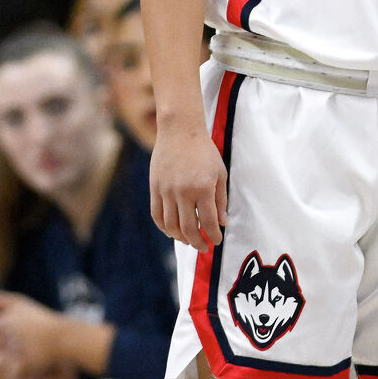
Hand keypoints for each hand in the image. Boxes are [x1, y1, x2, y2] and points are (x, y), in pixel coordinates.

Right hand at [151, 123, 226, 248]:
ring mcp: (166, 190)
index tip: (216, 241)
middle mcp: (183, 192)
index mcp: (203, 188)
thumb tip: (222, 222)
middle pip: (188, 228)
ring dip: (180, 238)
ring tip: (189, 240)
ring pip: (171, 225)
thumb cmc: (204, 151)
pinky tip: (172, 232)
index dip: (213, 235)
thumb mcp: (220, 173)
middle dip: (197, 242)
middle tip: (203, 247)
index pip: (208, 222)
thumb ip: (220, 199)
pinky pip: (157, 215)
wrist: (180, 131)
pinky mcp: (155, 188)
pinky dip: (164, 227)